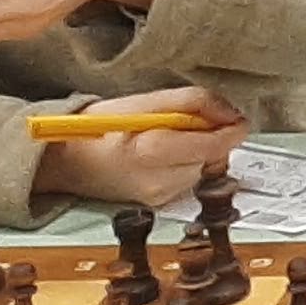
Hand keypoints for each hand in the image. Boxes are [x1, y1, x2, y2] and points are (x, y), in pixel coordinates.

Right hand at [32, 89, 249, 209]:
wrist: (67, 162)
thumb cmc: (102, 127)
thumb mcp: (146, 101)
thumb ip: (194, 102)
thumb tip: (230, 113)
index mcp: (153, 152)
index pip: (214, 145)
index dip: (232, 130)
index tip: (238, 118)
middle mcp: (159, 181)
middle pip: (211, 157)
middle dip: (210, 137)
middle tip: (187, 122)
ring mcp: (158, 197)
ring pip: (202, 168)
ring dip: (197, 151)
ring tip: (167, 138)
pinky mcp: (157, 203)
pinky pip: (187, 179)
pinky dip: (184, 164)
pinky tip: (161, 156)